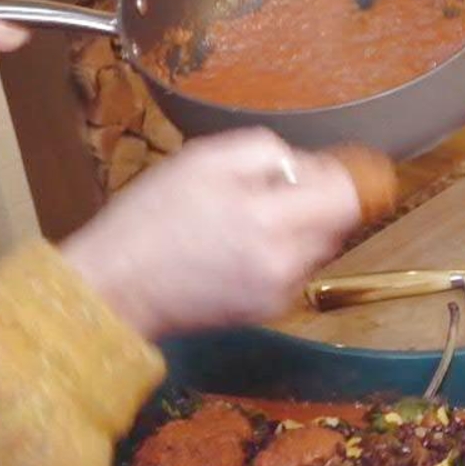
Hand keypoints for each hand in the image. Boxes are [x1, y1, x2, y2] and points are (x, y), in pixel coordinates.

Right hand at [61, 128, 386, 339]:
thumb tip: (307, 167)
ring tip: (242, 221)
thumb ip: (268, 154)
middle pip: (337, 223)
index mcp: (271, 221)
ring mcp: (281, 293)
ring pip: (317, 247)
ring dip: (296, 228)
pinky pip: (295, 270)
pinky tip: (236, 251)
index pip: (347, 198)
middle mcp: (286, 263)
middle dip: (312, 200)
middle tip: (263, 192)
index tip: (320, 168)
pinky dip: (278, 254)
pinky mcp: (271, 311)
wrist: (117, 286)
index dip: (338, 176)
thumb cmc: (152, 218)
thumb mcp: (205, 159)